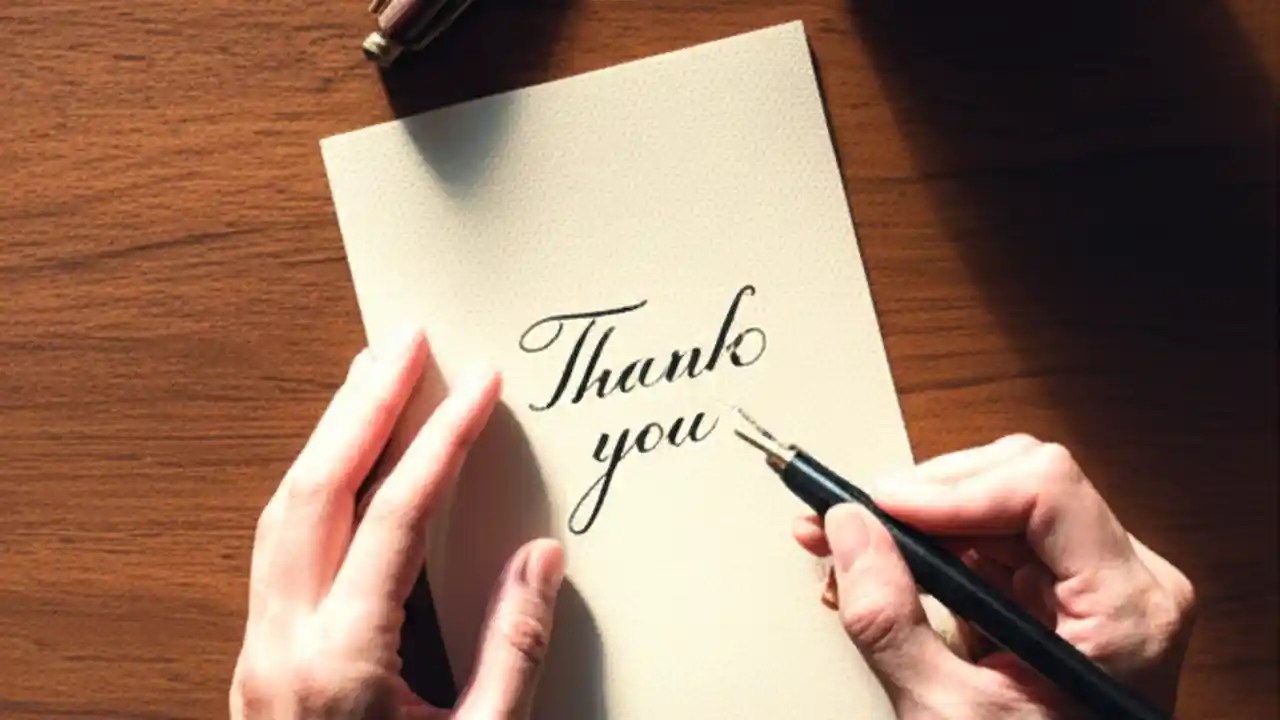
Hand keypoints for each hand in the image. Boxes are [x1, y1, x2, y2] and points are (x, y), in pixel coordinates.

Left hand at [231, 329, 564, 719]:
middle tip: (403, 343)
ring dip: (330, 439)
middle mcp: (283, 647)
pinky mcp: (260, 663)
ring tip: (370, 382)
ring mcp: (260, 653)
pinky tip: (343, 466)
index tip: (477, 388)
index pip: (396, 516)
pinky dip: (314, 487)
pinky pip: (279, 547)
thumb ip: (513, 652)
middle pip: (315, 490)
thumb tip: (540, 560)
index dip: (442, 439)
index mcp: (341, 663)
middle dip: (363, 405)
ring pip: (283, 513)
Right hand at [793, 435, 1195, 718]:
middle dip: (925, 497)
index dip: (955, 489)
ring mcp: (1099, 581)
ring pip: (1001, 497)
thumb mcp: (949, 715)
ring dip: (919, 518)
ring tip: (854, 545)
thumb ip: (891, 623)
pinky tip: (889, 565)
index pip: (1047, 492)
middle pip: (1020, 480)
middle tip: (850, 521)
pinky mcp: (1066, 590)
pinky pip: (994, 534)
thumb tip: (847, 531)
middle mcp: (1128, 581)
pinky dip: (934, 544)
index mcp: (1126, 612)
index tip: (882, 507)